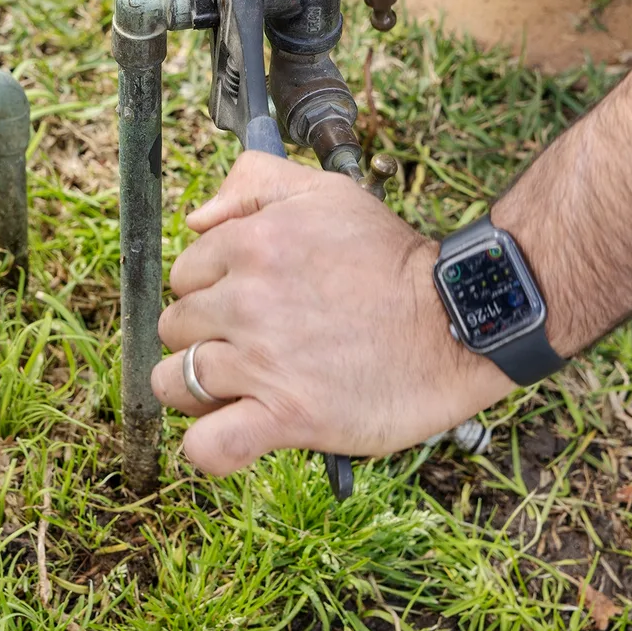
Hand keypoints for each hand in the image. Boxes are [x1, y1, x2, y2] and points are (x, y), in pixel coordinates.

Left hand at [152, 153, 514, 476]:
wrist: (456, 320)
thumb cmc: (394, 260)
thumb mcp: (326, 192)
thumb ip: (253, 184)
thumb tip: (197, 219)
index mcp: (251, 245)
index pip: (184, 275)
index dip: (210, 291)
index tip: (246, 303)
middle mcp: (247, 300)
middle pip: (176, 327)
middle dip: (204, 335)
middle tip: (252, 343)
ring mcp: (262, 362)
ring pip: (176, 382)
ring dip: (201, 388)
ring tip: (244, 386)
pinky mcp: (287, 416)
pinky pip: (209, 445)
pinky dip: (211, 447)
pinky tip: (236, 433)